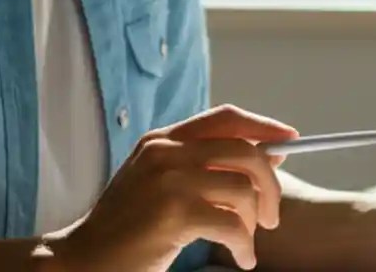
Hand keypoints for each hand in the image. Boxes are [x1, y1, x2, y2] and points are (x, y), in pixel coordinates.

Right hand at [48, 105, 298, 271]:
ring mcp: (168, 179)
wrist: (86, 259)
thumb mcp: (161, 185)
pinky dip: (244, 245)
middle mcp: (165, 151)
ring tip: (246, 243)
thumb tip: (268, 153)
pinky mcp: (173, 212)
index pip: (225, 117)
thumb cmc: (128, 229)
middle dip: (270, 184)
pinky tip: (241, 259)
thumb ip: (204, 166)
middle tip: (272, 216)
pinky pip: (232, 223)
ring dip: (254, 222)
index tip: (290, 140)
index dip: (263, 127)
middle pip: (244, 150)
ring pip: (243, 188)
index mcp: (162, 139)